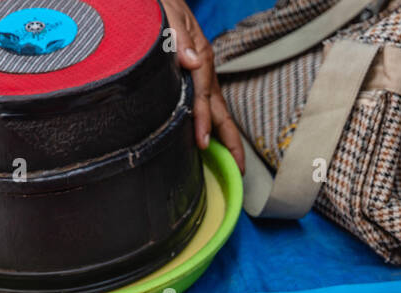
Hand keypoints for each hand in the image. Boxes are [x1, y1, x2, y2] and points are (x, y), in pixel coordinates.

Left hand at [159, 0, 245, 171]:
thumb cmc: (162, 3)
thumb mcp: (168, 12)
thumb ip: (177, 35)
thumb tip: (193, 61)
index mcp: (200, 56)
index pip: (203, 95)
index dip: (203, 120)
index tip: (202, 142)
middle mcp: (205, 67)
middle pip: (221, 109)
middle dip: (230, 140)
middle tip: (238, 168)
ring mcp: (203, 71)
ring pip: (218, 109)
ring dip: (225, 137)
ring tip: (233, 163)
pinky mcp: (196, 74)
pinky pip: (209, 103)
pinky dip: (214, 124)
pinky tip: (212, 140)